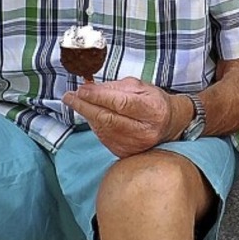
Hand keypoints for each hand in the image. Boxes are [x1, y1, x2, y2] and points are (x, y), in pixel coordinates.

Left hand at [62, 77, 184, 157]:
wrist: (169, 124)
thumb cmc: (153, 102)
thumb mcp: (139, 86)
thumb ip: (114, 87)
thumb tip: (88, 87)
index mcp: (152, 109)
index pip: (121, 103)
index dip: (98, 96)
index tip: (81, 90)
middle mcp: (145, 130)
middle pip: (108, 118)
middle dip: (84, 106)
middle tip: (69, 97)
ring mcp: (135, 145)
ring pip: (102, 129)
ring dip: (87, 115)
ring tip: (77, 102)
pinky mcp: (125, 153)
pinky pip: (103, 137)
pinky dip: (94, 125)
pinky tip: (91, 115)